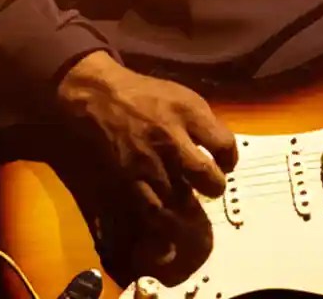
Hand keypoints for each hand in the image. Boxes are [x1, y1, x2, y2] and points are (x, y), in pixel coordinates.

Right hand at [55, 51, 237, 251]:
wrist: (93, 98)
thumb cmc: (141, 96)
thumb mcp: (181, 97)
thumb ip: (204, 125)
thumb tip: (223, 153)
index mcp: (188, 115)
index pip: (225, 145)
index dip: (229, 159)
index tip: (224, 164)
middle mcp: (170, 142)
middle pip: (206, 178)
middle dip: (213, 188)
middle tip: (209, 189)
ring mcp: (145, 166)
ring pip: (178, 203)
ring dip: (188, 213)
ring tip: (190, 217)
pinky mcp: (123, 182)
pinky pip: (148, 210)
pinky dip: (158, 223)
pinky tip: (162, 227)